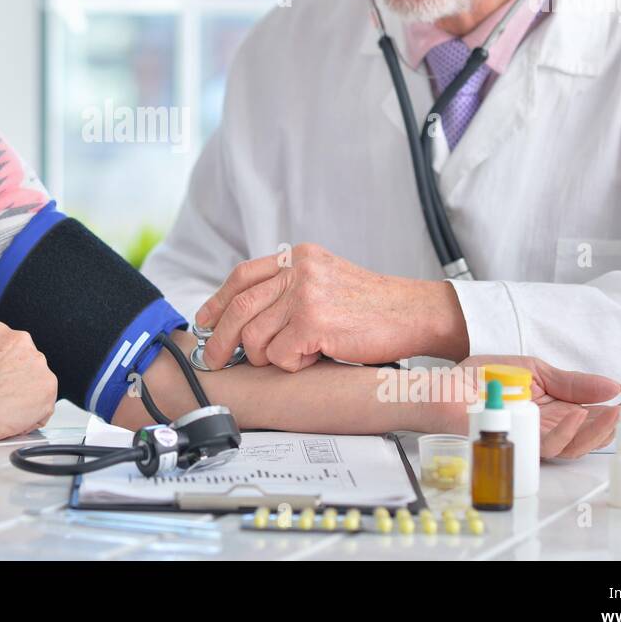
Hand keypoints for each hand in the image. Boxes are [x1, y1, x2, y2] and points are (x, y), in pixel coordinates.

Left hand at [195, 243, 465, 369]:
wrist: (415, 314)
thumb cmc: (374, 307)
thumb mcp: (327, 280)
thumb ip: (290, 288)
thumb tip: (245, 316)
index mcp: (299, 257)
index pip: (243, 276)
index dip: (218, 301)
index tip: (204, 322)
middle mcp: (299, 270)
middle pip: (240, 307)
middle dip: (220, 338)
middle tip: (214, 358)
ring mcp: (306, 295)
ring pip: (256, 337)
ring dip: (267, 356)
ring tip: (293, 355)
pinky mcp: (315, 322)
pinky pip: (280, 355)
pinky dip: (292, 364)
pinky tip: (314, 357)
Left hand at [439, 355, 620, 458]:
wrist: (444, 387)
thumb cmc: (482, 379)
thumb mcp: (535, 370)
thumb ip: (572, 381)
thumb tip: (612, 386)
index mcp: (556, 411)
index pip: (596, 415)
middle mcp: (549, 428)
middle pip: (592, 435)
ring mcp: (535, 438)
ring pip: (575, 445)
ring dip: (598, 429)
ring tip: (616, 412)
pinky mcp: (519, 443)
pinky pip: (547, 444)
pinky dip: (566, 431)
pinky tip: (577, 415)